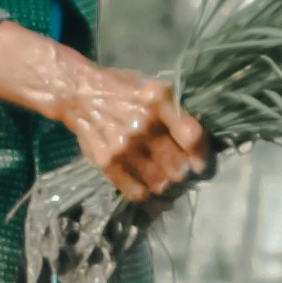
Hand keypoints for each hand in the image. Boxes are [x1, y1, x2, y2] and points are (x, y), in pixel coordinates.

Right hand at [51, 60, 209, 202]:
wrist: (80, 93)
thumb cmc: (123, 90)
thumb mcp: (154, 89)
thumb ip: (175, 114)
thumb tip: (195, 144)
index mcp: (158, 102)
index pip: (192, 137)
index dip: (201, 155)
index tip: (199, 163)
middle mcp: (142, 125)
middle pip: (178, 167)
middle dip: (183, 172)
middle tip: (180, 171)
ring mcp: (124, 146)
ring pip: (160, 183)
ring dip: (166, 184)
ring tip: (165, 179)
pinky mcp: (107, 162)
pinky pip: (136, 192)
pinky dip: (147, 193)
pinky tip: (148, 186)